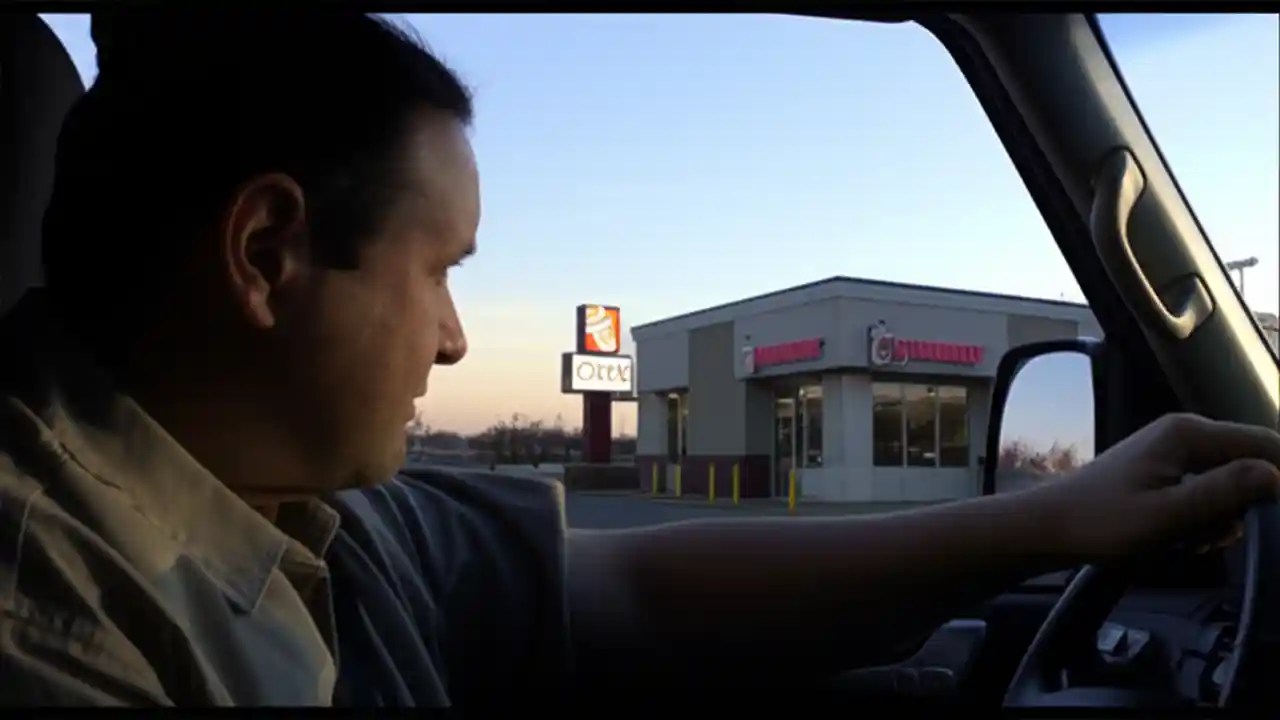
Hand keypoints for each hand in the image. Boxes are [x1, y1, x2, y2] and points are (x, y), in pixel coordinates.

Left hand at [1032, 413, 1279, 561]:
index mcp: (1188, 433)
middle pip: (1248, 465)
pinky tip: (1180, 539)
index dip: (1278, 482)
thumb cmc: (1100, 523)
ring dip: (1220, 517)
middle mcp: (1183, 433)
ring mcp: (1170, 451)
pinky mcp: (1161, 472)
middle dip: (1243, 506)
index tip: (1267, 519)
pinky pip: (1203, 492)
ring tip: (1190, 540)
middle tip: (1213, 535)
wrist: (1047, 528)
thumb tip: (1275, 473)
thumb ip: (1223, 492)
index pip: (1265, 444)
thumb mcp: (1168, 514)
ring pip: (1227, 484)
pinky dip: (1201, 518)